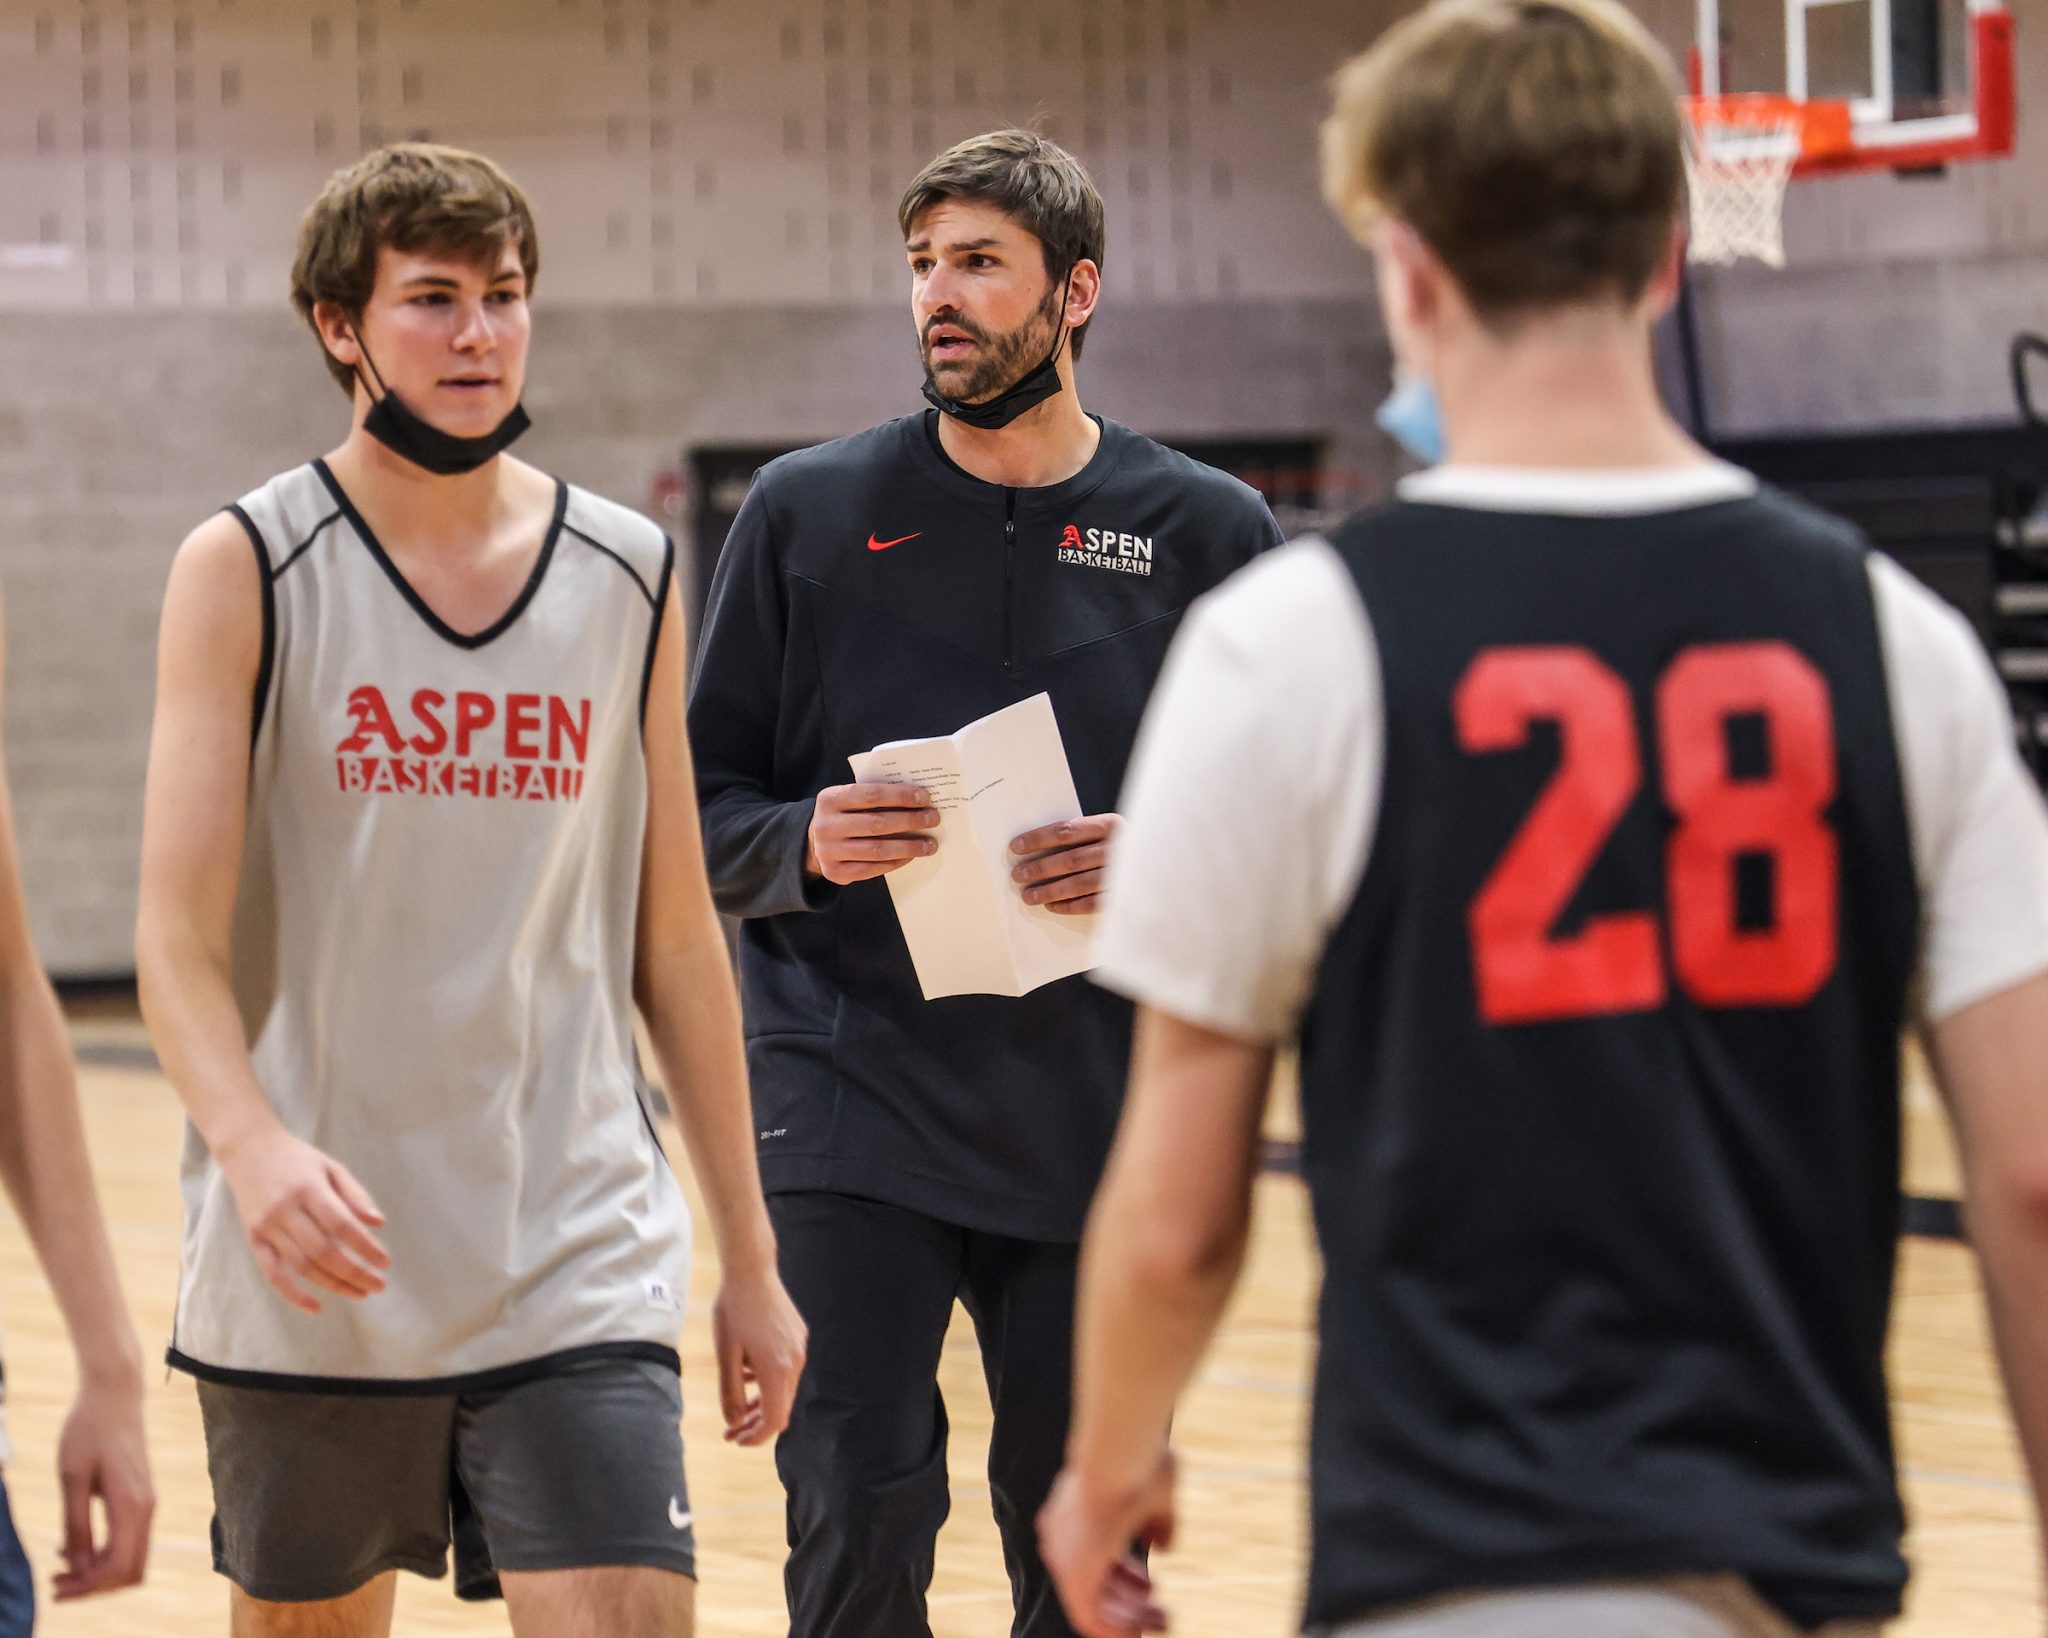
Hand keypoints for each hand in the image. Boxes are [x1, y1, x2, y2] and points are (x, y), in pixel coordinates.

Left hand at [51, 1376, 152, 1600]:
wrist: (115, 1393)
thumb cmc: (88, 1429)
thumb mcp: (72, 1477)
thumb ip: (76, 1524)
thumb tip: (78, 1566)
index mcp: (130, 1505)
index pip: (117, 1567)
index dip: (86, 1587)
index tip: (54, 1586)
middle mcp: (146, 1508)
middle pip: (130, 1571)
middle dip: (93, 1586)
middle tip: (55, 1582)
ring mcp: (147, 1503)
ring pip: (132, 1559)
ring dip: (99, 1572)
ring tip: (60, 1567)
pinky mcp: (141, 1497)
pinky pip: (129, 1541)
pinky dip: (104, 1555)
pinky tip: (73, 1546)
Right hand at [217, 1124, 388, 1315]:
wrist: (248, 1150)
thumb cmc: (297, 1159)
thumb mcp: (331, 1166)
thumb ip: (355, 1194)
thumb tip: (379, 1223)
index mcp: (309, 1189)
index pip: (342, 1225)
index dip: (365, 1247)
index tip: (386, 1263)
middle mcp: (286, 1210)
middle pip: (323, 1251)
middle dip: (354, 1272)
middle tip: (378, 1285)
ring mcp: (267, 1227)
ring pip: (302, 1265)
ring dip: (333, 1285)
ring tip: (360, 1293)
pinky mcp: (254, 1239)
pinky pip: (272, 1274)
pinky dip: (293, 1294)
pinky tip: (316, 1308)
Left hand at [712, 1267, 807, 1445]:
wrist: (752, 1271)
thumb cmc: (734, 1310)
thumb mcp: (726, 1354)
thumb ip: (731, 1391)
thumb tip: (733, 1421)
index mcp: (777, 1369)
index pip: (774, 1420)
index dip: (756, 1437)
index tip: (736, 1440)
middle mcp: (795, 1362)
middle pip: (781, 1408)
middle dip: (757, 1423)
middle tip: (732, 1430)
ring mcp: (799, 1349)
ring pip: (784, 1389)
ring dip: (763, 1402)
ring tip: (738, 1405)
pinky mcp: (798, 1337)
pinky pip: (786, 1370)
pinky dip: (769, 1381)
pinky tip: (749, 1373)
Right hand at [805, 783, 939, 884]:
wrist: (813, 841)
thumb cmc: (843, 815)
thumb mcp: (848, 799)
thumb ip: (873, 797)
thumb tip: (917, 800)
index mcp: (830, 799)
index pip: (871, 795)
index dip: (900, 796)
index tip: (925, 797)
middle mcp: (825, 825)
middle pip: (877, 823)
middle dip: (910, 821)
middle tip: (933, 819)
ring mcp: (828, 851)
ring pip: (877, 850)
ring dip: (909, 846)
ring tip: (930, 844)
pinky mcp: (835, 872)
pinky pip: (872, 868)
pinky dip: (895, 862)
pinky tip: (911, 856)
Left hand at [1011, 813, 1121, 915]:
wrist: (1163, 862)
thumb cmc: (1124, 845)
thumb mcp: (1108, 831)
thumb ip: (1081, 836)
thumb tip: (1036, 848)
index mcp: (1110, 825)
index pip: (1066, 830)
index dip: (1038, 839)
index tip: (1015, 847)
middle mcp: (1117, 848)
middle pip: (1070, 859)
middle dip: (1040, 869)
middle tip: (1018, 875)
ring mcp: (1122, 874)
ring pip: (1078, 884)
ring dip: (1050, 891)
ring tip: (1029, 896)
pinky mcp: (1124, 896)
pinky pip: (1092, 903)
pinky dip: (1070, 906)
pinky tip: (1052, 906)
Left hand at [1039, 1450, 1176, 1637]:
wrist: (1120, 1454)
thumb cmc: (1139, 1463)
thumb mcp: (1157, 1495)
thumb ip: (1158, 1522)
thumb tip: (1163, 1547)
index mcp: (1073, 1512)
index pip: (1095, 1555)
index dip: (1124, 1575)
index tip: (1149, 1587)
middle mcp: (1061, 1537)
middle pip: (1095, 1581)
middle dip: (1130, 1599)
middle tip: (1160, 1611)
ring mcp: (1063, 1555)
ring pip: (1095, 1602)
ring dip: (1129, 1616)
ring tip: (1163, 1621)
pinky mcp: (1073, 1574)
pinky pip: (1089, 1617)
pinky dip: (1114, 1628)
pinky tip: (1141, 1631)